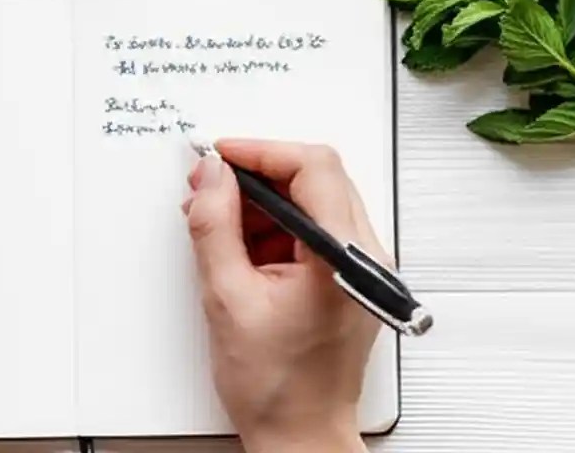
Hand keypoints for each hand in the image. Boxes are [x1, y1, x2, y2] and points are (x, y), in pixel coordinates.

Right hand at [182, 139, 389, 452]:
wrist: (300, 434)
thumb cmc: (277, 388)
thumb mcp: (226, 299)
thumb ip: (215, 227)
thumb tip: (212, 178)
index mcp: (342, 258)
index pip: (312, 167)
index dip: (261, 150)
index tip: (223, 156)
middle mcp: (362, 256)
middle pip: (316, 176)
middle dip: (258, 175)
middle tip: (212, 187)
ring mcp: (358, 265)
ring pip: (313, 199)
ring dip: (263, 203)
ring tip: (221, 227)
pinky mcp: (346, 275)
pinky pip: (312, 227)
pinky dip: (274, 227)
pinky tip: (242, 248)